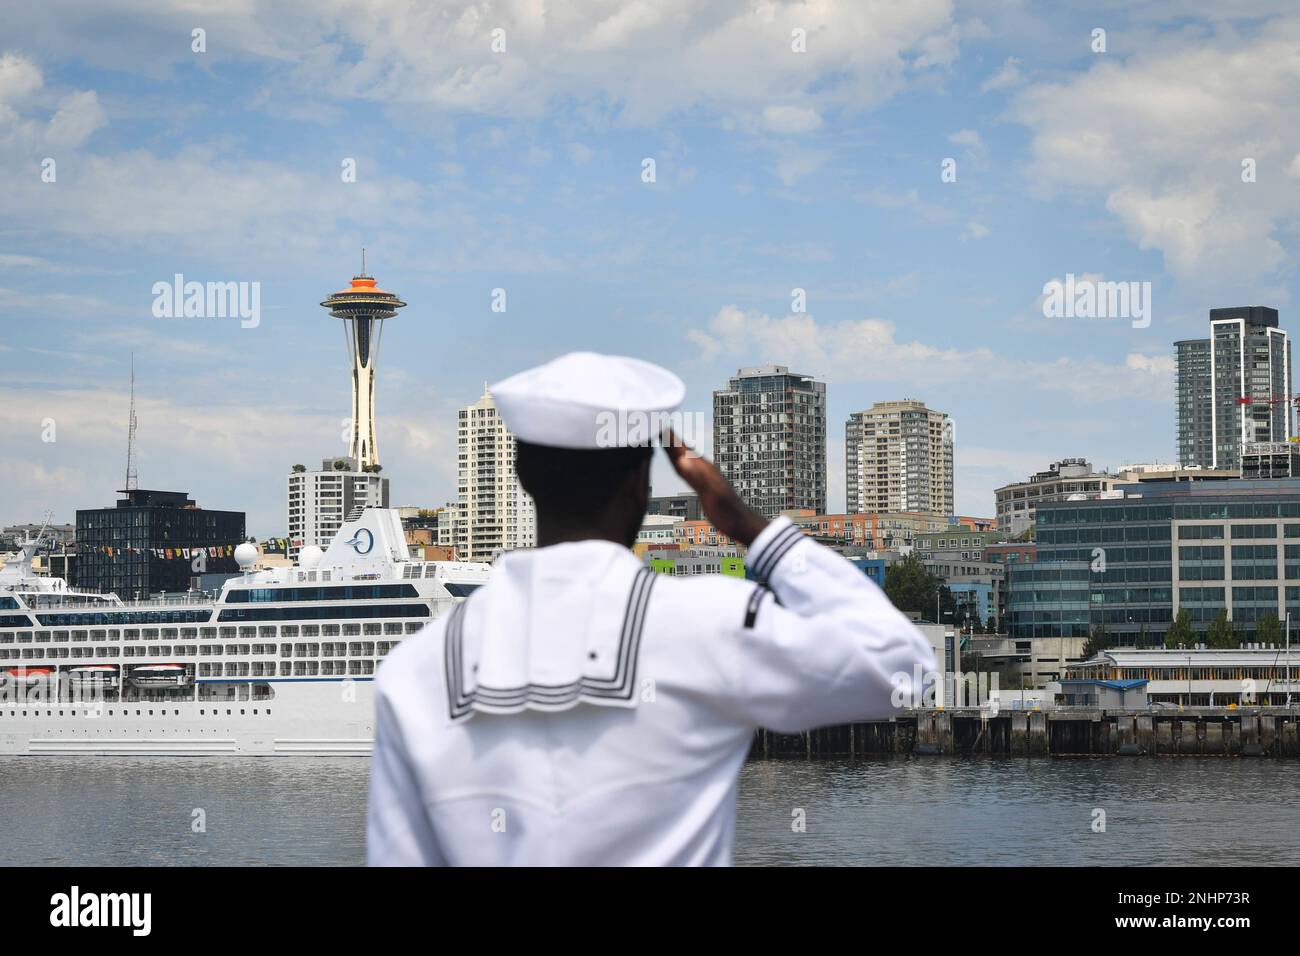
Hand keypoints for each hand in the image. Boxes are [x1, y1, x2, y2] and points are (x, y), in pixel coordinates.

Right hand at [662, 430, 768, 546]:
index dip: (667, 436)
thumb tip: (682, 461)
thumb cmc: (728, 511)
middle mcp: (702, 468)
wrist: (740, 522)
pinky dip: (678, 462)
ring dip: (672, 447)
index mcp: (702, 468)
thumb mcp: (711, 495)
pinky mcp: (703, 484)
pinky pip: (686, 469)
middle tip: (653, 422)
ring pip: (683, 457)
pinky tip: (677, 461)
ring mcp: (703, 475)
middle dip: (667, 436)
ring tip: (662, 436)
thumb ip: (697, 477)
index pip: (680, 448)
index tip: (655, 422)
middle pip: (680, 448)